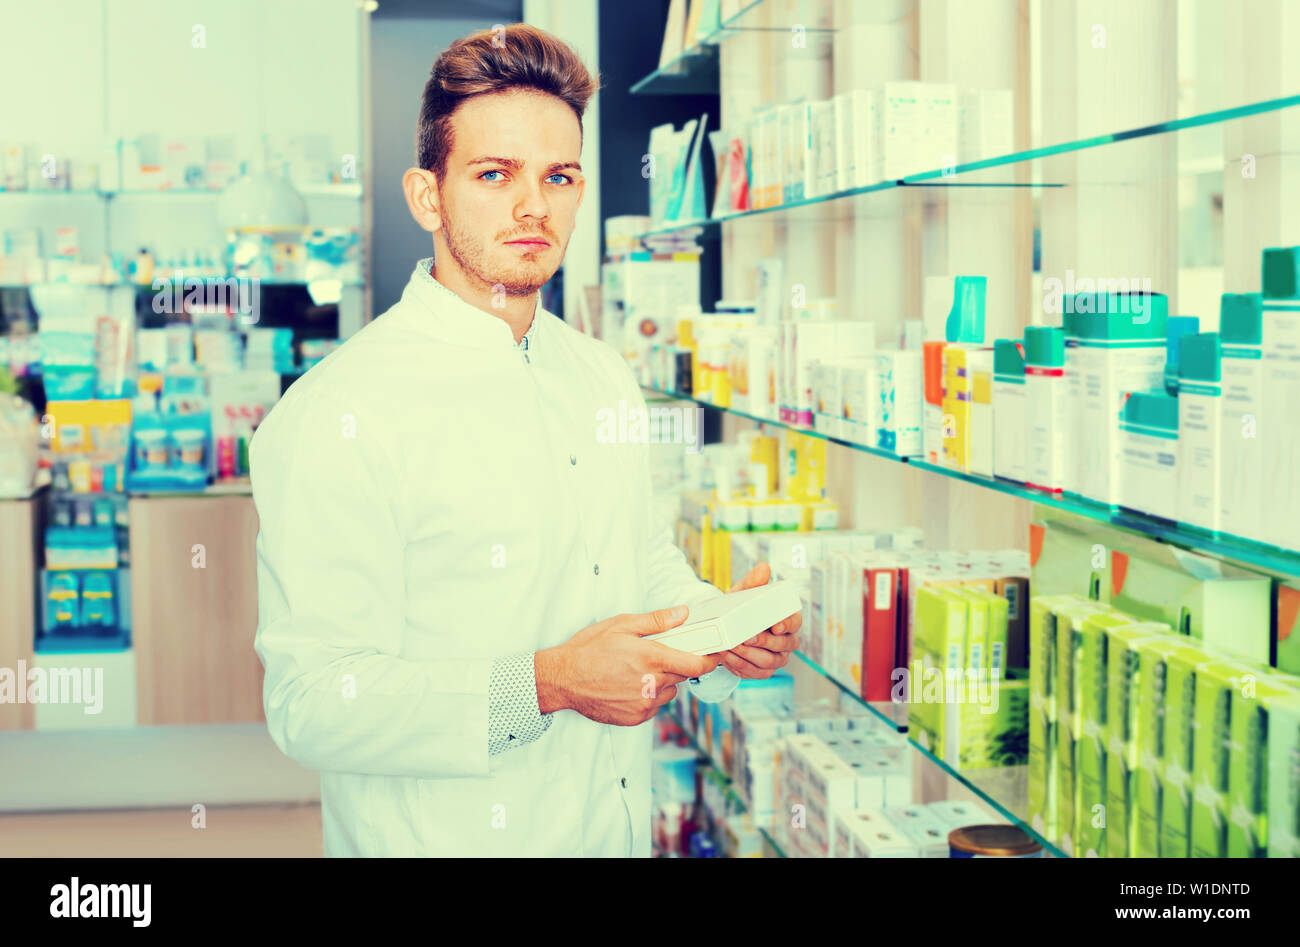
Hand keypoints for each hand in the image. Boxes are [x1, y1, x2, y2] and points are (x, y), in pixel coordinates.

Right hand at [535, 607, 721, 725]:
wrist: (562, 680)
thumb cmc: (589, 649)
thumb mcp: (621, 625)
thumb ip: (656, 621)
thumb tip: (682, 614)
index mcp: (652, 658)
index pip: (696, 665)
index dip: (710, 660)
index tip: (714, 655)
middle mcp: (652, 684)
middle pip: (683, 676)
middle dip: (678, 665)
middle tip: (659, 656)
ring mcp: (644, 704)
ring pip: (669, 692)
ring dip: (663, 681)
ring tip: (638, 671)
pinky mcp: (636, 718)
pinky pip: (654, 706)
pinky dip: (648, 696)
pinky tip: (629, 685)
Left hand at [718, 561, 800, 679]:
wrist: (724, 626)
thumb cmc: (740, 608)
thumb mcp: (744, 593)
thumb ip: (754, 582)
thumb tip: (764, 568)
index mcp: (787, 620)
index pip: (795, 623)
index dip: (787, 625)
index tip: (775, 625)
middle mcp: (786, 642)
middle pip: (782, 645)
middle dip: (764, 642)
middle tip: (746, 637)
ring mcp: (776, 659)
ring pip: (768, 662)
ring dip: (749, 655)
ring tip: (732, 646)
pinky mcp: (762, 672)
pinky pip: (755, 673)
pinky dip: (740, 665)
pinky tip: (728, 656)